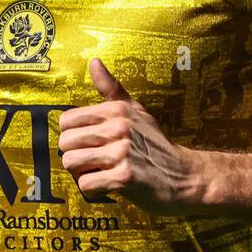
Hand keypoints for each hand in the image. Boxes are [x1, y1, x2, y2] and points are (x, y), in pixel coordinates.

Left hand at [57, 58, 201, 215]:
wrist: (186, 177)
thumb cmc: (156, 145)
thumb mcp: (137, 112)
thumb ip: (111, 89)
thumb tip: (93, 61)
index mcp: (116, 110)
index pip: (66, 121)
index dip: (72, 136)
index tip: (89, 144)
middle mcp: (118, 127)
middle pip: (65, 143)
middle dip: (75, 156)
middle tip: (95, 162)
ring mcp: (122, 152)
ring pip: (71, 163)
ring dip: (82, 173)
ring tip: (101, 172)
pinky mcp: (125, 177)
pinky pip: (86, 184)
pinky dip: (93, 190)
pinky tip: (110, 186)